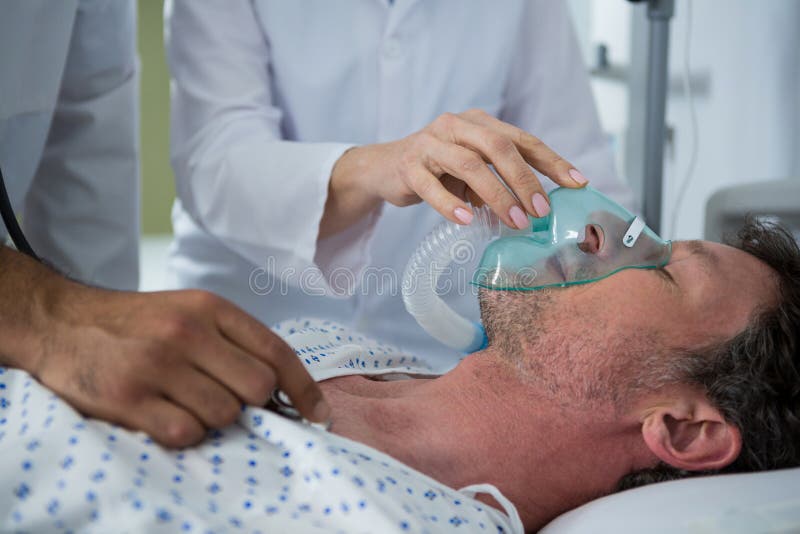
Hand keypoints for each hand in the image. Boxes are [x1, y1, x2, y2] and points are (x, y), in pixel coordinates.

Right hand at [28, 281, 329, 447]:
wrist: (63, 323)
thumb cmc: (136, 323)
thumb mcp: (189, 311)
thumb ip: (233, 342)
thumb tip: (281, 389)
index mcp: (210, 308)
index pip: (276, 351)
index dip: (304, 387)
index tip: (319, 413)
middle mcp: (187, 332)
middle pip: (257, 389)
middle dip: (251, 405)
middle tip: (225, 398)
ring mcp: (157, 364)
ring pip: (224, 415)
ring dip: (213, 419)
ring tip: (184, 401)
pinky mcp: (129, 397)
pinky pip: (187, 433)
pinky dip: (184, 432)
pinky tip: (164, 415)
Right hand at [324, 108, 587, 235]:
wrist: (383, 169)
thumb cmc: (437, 171)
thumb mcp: (473, 170)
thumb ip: (500, 180)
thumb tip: (536, 210)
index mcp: (479, 122)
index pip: (522, 139)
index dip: (551, 161)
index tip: (577, 183)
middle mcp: (456, 126)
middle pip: (498, 147)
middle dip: (525, 180)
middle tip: (542, 211)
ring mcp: (430, 143)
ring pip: (469, 165)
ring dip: (497, 196)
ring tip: (515, 222)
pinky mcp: (408, 166)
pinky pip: (431, 186)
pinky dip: (450, 204)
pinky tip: (465, 220)